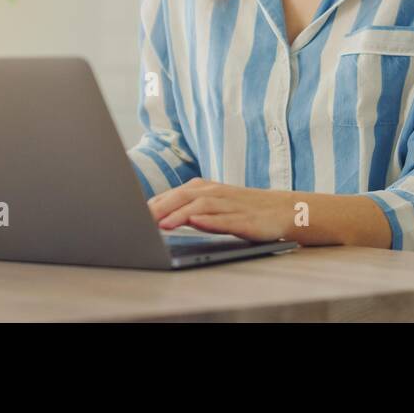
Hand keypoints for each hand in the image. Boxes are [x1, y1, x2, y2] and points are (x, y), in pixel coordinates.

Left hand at [147, 178, 295, 241]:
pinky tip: (197, 223)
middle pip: (182, 197)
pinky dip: (210, 220)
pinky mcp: (245, 219)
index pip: (172, 195)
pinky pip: (225, 219)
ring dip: (181, 215)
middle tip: (140, 222)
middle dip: (160, 209)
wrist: (281, 210)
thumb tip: (156, 217)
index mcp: (203, 188)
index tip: (131, 216)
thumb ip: (187, 207)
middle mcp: (214, 193)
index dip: (151, 206)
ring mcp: (230, 205)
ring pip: (201, 207)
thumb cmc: (242, 208)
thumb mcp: (213, 203)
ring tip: (164, 225)